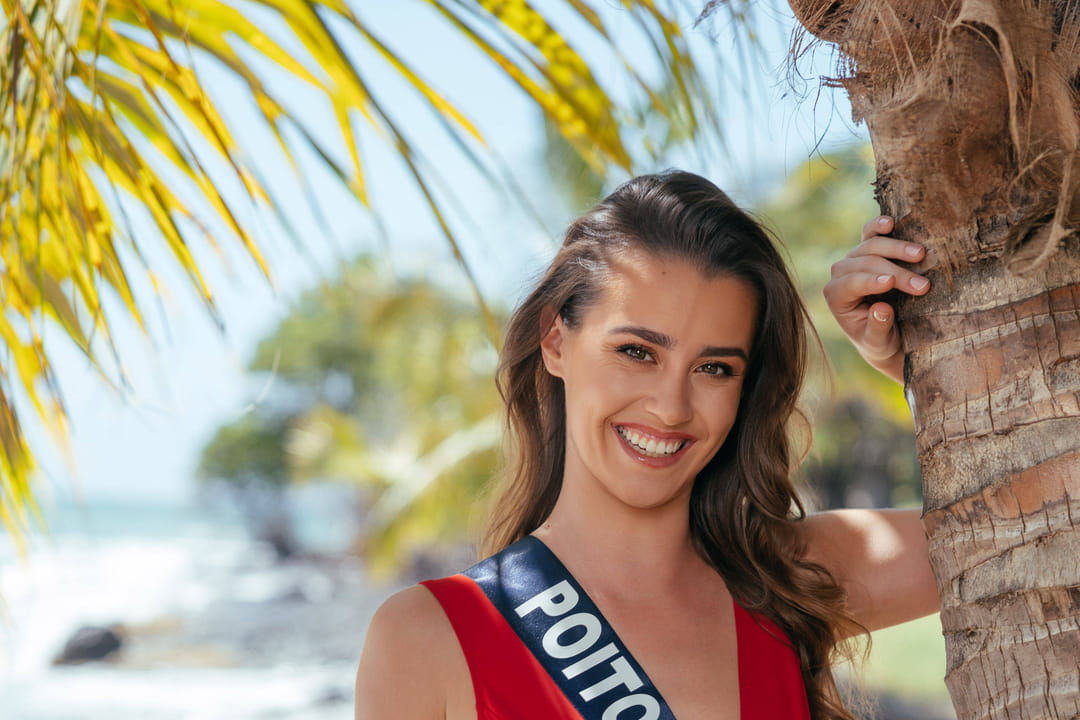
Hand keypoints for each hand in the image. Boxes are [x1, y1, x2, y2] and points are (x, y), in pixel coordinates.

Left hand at [823, 216, 929, 383]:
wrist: (887, 333)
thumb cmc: (880, 341)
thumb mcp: (878, 343)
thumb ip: (877, 328)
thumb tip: (882, 310)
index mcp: (836, 297)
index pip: (850, 284)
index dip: (869, 282)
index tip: (891, 283)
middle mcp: (841, 274)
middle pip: (865, 264)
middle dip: (896, 273)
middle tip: (923, 286)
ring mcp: (854, 258)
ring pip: (871, 245)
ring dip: (897, 248)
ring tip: (921, 255)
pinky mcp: (869, 248)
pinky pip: (870, 232)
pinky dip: (879, 225)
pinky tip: (891, 222)